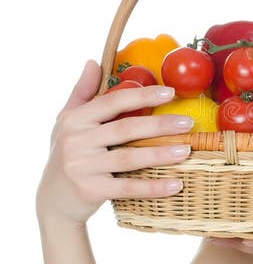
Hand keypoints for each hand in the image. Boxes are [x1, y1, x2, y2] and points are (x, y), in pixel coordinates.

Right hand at [36, 60, 194, 227]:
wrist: (53, 201)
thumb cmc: (66, 155)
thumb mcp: (66, 122)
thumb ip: (82, 92)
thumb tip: (93, 62)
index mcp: (74, 119)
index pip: (113, 102)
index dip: (143, 95)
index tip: (170, 93)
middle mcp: (75, 141)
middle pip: (125, 129)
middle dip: (159, 124)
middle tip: (187, 122)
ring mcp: (82, 167)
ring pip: (129, 158)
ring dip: (160, 154)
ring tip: (186, 150)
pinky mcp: (90, 191)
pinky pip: (128, 188)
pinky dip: (153, 187)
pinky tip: (176, 185)